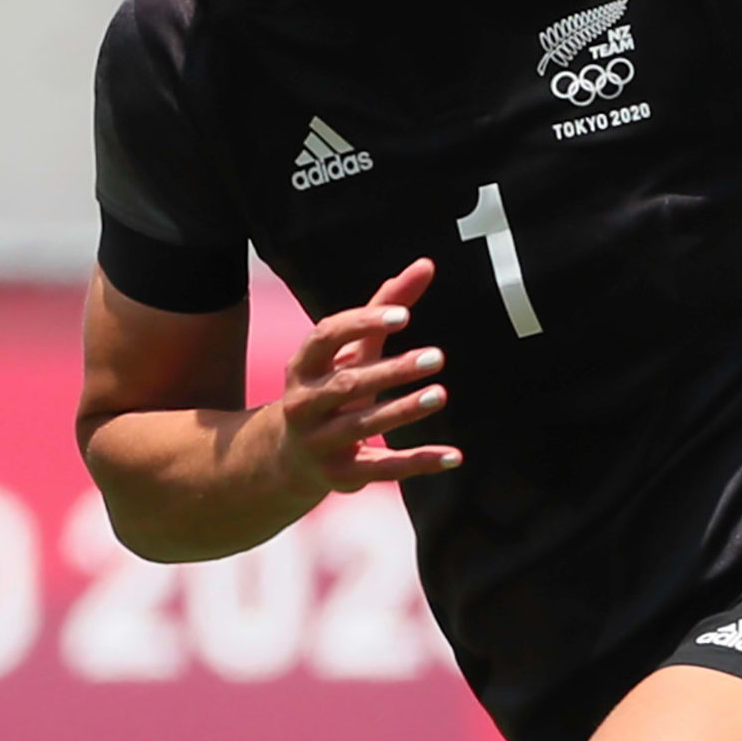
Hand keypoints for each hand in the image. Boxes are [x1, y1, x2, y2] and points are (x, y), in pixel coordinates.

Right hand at [269, 257, 459, 494]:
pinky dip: (419, 463)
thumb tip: (427, 265)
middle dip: (392, 371)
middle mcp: (304, 404)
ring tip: (439, 394)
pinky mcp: (341, 475)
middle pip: (348, 385)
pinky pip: (384, 469)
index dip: (361, 323)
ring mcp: (320, 442)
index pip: (326, 336)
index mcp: (304, 365)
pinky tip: (453, 455)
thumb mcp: (351, 350)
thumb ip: (386, 307)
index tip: (403, 316)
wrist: (288, 455)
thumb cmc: (330, 386)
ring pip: (363, 426)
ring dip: (403, 411)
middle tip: (437, 356)